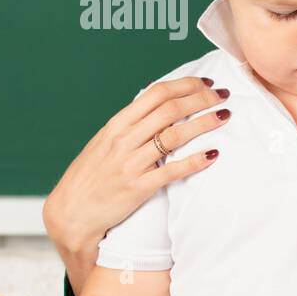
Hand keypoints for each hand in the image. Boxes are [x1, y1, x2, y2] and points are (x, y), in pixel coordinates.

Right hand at [44, 77, 231, 254]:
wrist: (71, 212)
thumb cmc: (91, 176)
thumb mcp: (105, 142)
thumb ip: (131, 126)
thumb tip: (159, 108)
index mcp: (117, 124)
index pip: (157, 93)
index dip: (186, 85)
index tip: (206, 83)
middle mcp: (124, 139)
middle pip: (171, 109)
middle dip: (202, 99)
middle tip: (224, 97)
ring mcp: (131, 163)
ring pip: (175, 135)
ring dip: (204, 123)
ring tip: (224, 116)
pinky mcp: (139, 187)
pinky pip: (172, 171)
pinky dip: (195, 161)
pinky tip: (213, 154)